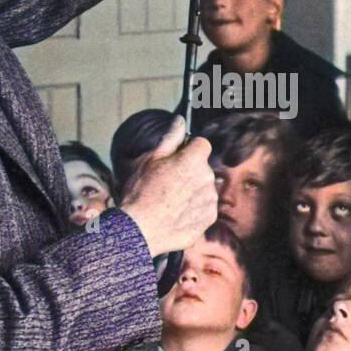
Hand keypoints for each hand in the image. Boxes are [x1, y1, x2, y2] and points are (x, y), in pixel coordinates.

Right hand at [119, 117, 216, 258]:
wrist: (139, 230)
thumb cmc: (141, 192)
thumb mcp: (150, 159)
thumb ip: (170, 138)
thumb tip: (180, 120)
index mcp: (194, 159)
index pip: (202, 144)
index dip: (188, 149)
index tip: (176, 158)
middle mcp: (207, 178)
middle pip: (203, 167)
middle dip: (190, 171)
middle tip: (167, 183)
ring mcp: (210, 199)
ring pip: (204, 187)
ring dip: (193, 190)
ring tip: (170, 201)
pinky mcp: (210, 218)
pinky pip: (205, 207)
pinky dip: (195, 209)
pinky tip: (176, 213)